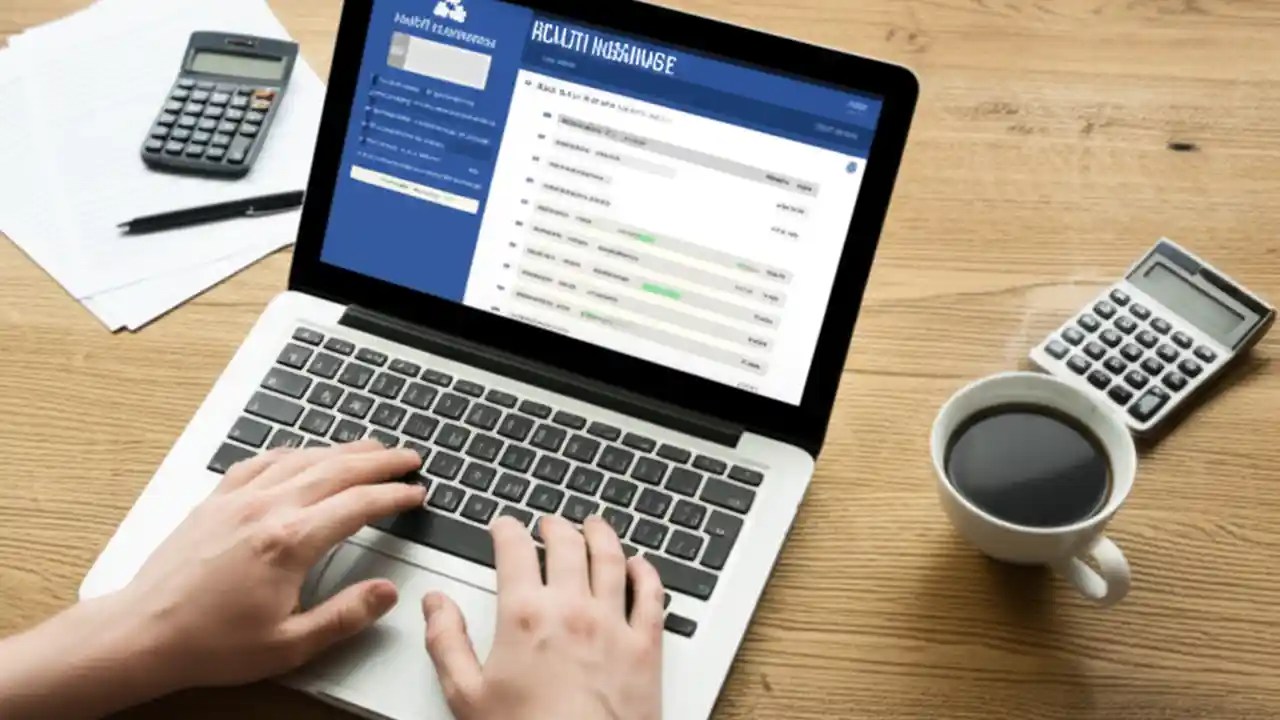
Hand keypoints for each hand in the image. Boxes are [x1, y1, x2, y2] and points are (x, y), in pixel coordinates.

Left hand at [114, 440, 425, 691]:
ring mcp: (238, 499)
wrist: (143, 634)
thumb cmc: (210, 644)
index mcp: (290, 542)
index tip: (416, 493)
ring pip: (302, 458)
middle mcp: (266, 509)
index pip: (359, 505)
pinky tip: (303, 453)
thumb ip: (346, 616)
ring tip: (370, 448)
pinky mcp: (215, 500)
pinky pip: (261, 461)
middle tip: (408, 457)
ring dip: (342, 449)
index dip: (395, 496)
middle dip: (380, 461)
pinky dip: (292, 452)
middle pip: (337, 469)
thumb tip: (387, 594)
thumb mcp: (290, 646)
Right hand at [423, 515, 664, 719]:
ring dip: (601, 534)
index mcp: (525, 615)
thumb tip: (435, 604)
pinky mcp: (646, 646)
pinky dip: (646, 572)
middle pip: (567, 544)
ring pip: (612, 558)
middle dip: (555, 525)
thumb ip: (446, 642)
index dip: (506, 529)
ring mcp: (613, 623)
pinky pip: (651, 595)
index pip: (514, 550)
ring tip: (594, 525)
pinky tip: (641, 565)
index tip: (503, 525)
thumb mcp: (465, 695)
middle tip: (549, 522)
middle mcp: (572, 608)